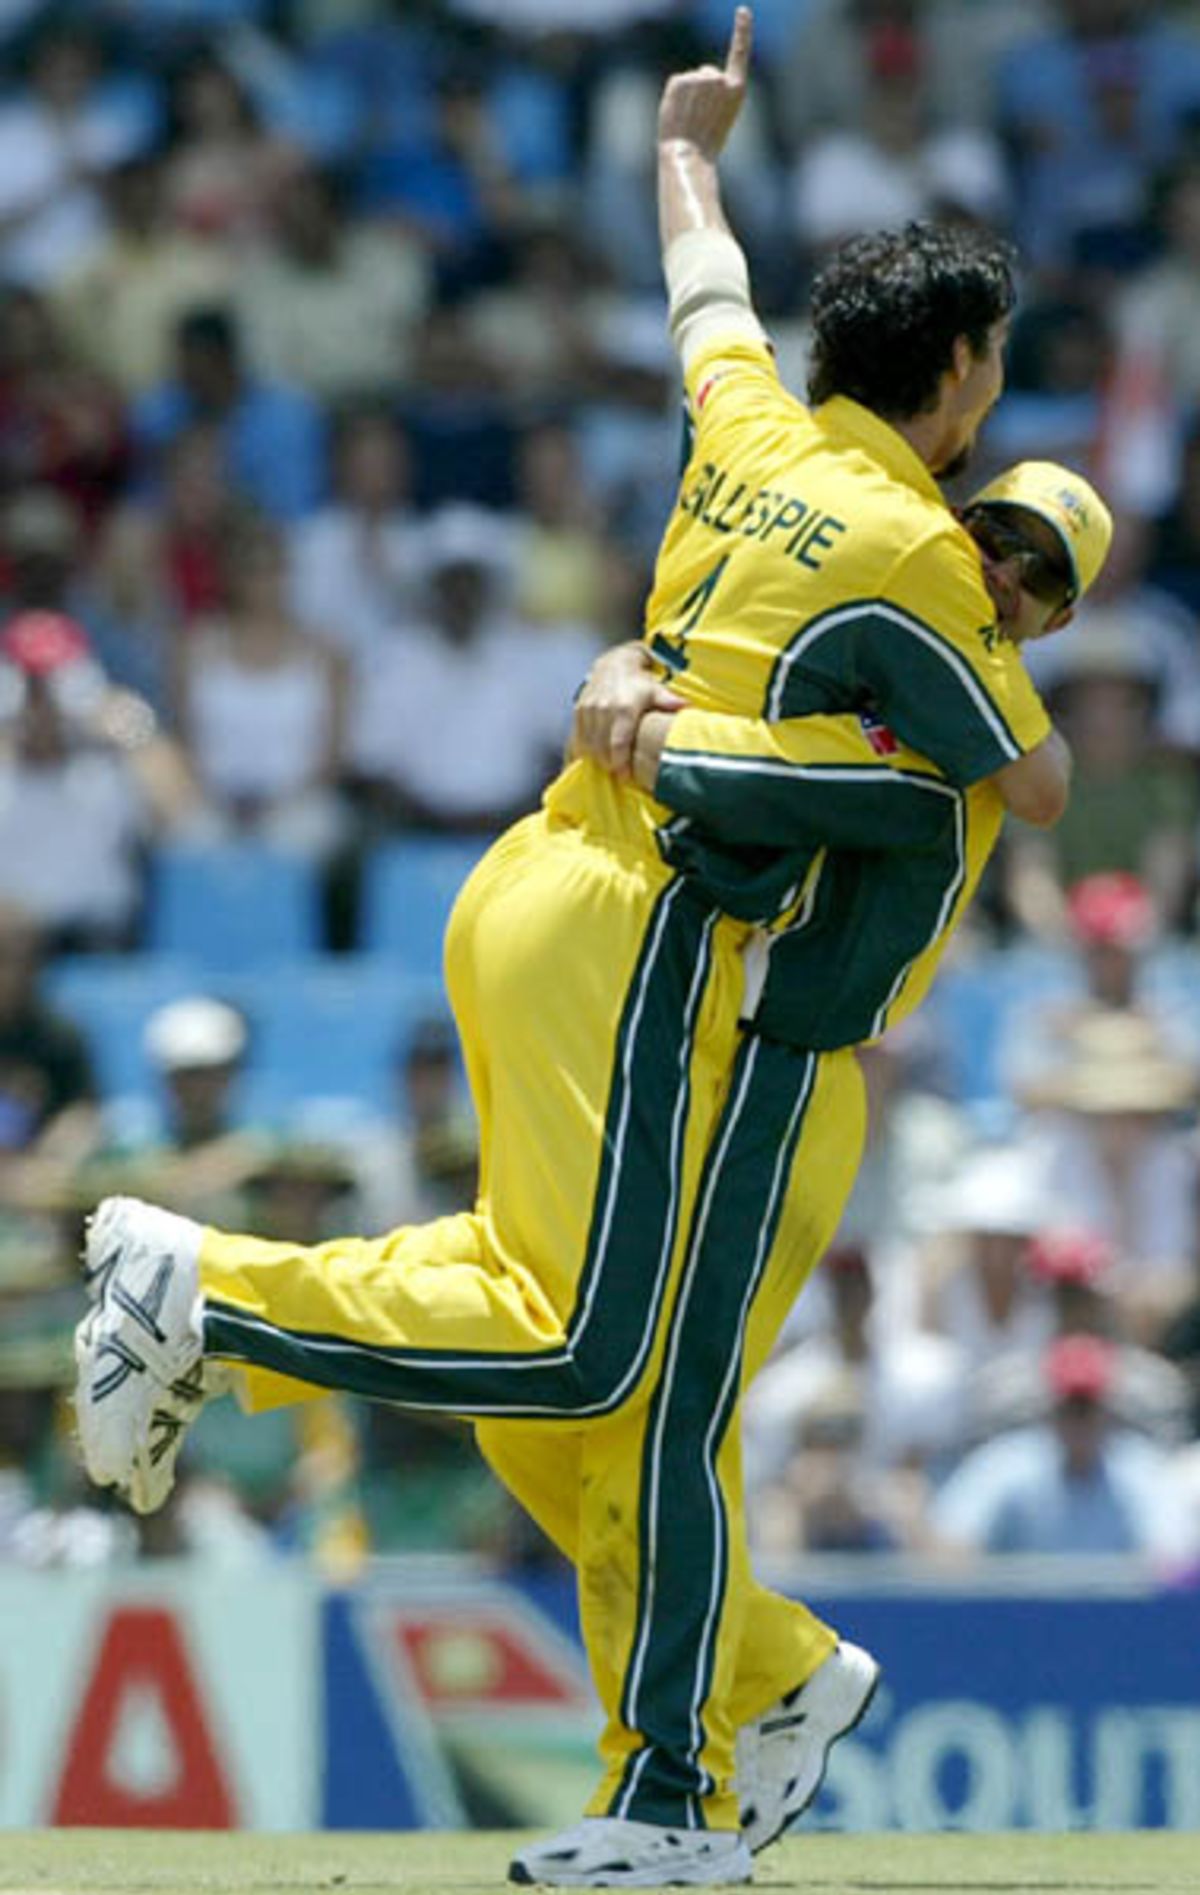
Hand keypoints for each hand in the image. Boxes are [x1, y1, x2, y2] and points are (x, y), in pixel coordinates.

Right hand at [569, 643, 684, 779]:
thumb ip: (669, 701)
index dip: (620, 763)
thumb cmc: (640, 682)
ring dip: (597, 760)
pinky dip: (583, 751)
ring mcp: (588, 710)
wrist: (613, 664)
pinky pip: (577, 737)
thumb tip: (687, 707)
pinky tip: (590, 760)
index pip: (618, 743)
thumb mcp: (656, 690)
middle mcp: (603, 709)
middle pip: (602, 748)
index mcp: (623, 708)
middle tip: (619, 775)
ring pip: (588, 745)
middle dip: (609, 765)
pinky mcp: (578, 711)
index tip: (625, 777)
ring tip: (608, 768)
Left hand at [658, 6, 752, 158]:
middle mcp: (719, 79)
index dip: (742, 30)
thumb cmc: (707, 144)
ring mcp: (699, 78)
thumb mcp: (721, 117)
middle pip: (707, 74)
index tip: (743, 11)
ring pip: (692, 81)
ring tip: (689, 120)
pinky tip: (678, 114)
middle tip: (700, 119)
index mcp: (736, 89)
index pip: (739, 52)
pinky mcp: (680, 81)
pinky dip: (674, 98)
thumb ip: (715, 94)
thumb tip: (698, 81)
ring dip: (687, 97)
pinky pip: (677, 85)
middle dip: (701, 91)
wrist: (689, 156)